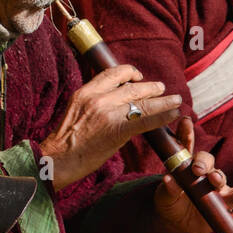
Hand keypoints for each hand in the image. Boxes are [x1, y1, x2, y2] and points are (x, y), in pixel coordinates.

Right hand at [39, 63, 180, 190]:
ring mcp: (108, 113)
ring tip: (175, 100)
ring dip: (162, 100)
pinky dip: (162, 116)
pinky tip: (173, 114)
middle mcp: (98, 98)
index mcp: (85, 92)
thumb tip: (112, 101)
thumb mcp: (75, 112)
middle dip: (149, 87)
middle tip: (162, 88)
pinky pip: (146, 120)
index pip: (112, 74)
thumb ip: (92, 103)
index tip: (138, 76)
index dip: (129, 72)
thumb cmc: (65, 142)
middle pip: (131, 86)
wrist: (57, 160)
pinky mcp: (117, 130)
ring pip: (142, 101)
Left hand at [149, 118, 232, 232]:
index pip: (185, 146)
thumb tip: (168, 179)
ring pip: (220, 176)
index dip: (186, 133)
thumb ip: (167, 189)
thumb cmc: (170, 204)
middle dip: (203, 162)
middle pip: (206, 160)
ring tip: (214, 180)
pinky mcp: (225, 200)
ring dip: (218, 177)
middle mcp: (202, 172)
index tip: (185, 121)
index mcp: (184, 166)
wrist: (178, 225)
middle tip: (197, 170)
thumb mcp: (163, 197)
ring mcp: (215, 186)